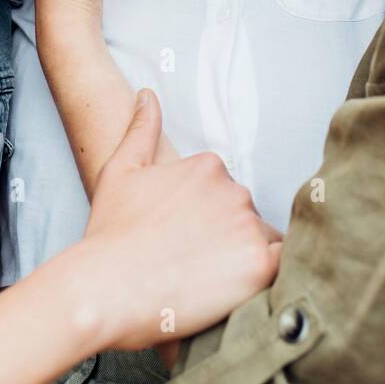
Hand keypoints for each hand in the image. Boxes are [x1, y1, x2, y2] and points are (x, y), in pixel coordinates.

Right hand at [83, 88, 282, 352]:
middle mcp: (234, 189)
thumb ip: (141, 129)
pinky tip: (241, 289)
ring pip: (266, 242)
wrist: (102, 287)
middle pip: (247, 217)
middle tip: (194, 268)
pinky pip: (283, 266)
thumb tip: (148, 94)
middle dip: (228, 240)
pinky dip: (270, 276)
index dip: (208, 221)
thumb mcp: (121, 171)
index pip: (227, 193)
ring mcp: (247, 226)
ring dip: (245, 259)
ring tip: (209, 285)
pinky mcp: (258, 264)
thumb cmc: (108, 234)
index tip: (186, 243)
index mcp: (208, 166)